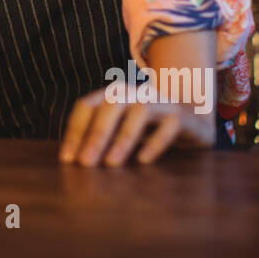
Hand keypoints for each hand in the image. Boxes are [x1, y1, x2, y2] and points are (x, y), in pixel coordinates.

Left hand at [58, 84, 215, 166]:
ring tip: (110, 164)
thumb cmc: (146, 128)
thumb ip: (99, 140)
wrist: (191, 118)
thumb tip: (72, 163)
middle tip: (84, 164)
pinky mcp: (182, 117)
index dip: (75, 132)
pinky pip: (169, 127)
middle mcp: (134, 94)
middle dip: (95, 134)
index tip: (67, 160)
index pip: (87, 106)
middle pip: (110, 106)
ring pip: (139, 112)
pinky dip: (155, 142)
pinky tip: (143, 161)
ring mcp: (159, 102)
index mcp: (113, 95)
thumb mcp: (119, 130)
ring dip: (123, 138)